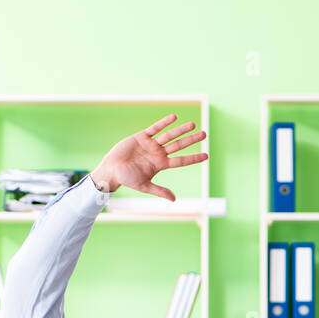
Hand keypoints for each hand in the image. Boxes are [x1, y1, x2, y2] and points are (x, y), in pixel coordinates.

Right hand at [90, 113, 206, 200]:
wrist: (112, 169)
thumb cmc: (127, 179)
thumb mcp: (144, 186)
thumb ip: (160, 190)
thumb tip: (174, 199)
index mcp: (161, 165)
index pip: (181, 161)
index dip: (193, 158)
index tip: (206, 156)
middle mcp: (158, 153)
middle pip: (179, 145)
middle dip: (191, 140)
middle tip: (204, 134)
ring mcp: (151, 144)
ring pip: (169, 135)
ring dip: (180, 130)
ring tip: (193, 125)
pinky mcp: (142, 137)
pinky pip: (155, 128)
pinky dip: (164, 123)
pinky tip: (174, 117)